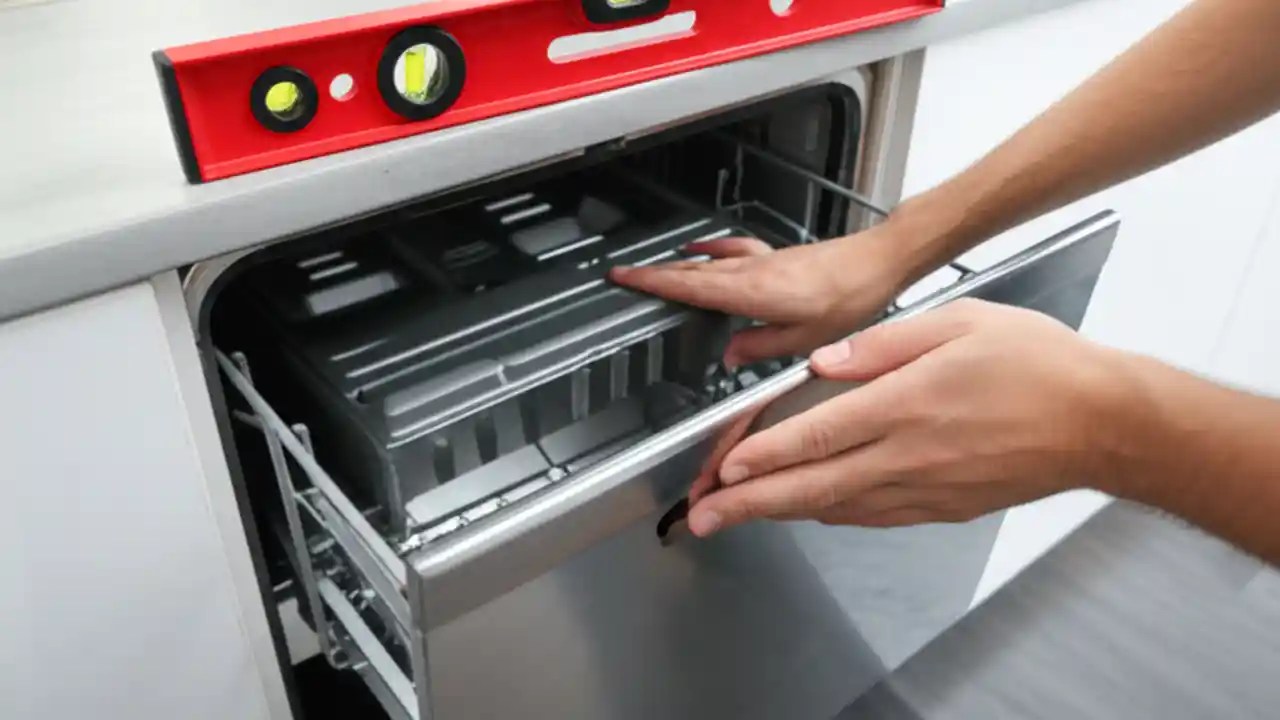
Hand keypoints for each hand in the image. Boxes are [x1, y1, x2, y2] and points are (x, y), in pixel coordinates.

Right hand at [608, 223, 916, 365]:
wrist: (879, 262)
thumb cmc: (849, 299)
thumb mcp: (805, 339)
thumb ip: (761, 347)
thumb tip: (729, 355)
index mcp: (752, 292)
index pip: (691, 286)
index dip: (654, 283)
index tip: (624, 278)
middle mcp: (752, 271)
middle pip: (692, 271)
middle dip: (655, 274)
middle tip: (624, 275)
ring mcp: (763, 260)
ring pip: (709, 262)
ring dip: (678, 265)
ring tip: (653, 270)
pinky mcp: (777, 257)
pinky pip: (734, 250)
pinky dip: (712, 250)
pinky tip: (703, 248)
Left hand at [684, 298, 1134, 535]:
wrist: (1102, 423)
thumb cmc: (1038, 366)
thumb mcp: (959, 322)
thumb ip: (882, 342)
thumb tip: (824, 360)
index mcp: (907, 404)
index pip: (816, 435)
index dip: (761, 457)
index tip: (721, 469)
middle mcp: (909, 454)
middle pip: (812, 486)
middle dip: (748, 504)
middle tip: (701, 517)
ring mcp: (925, 488)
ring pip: (836, 507)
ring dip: (779, 513)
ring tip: (735, 518)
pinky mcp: (942, 507)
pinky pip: (872, 515)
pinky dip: (829, 514)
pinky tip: (806, 510)